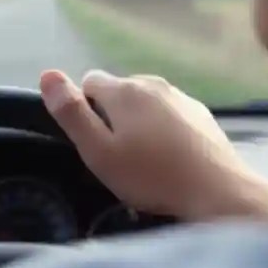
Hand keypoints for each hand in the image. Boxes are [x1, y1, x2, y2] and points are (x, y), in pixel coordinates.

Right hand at [40, 69, 267, 228]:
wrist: (219, 192)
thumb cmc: (152, 177)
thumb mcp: (99, 152)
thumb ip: (72, 114)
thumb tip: (48, 75)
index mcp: (124, 90)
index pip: (88, 82)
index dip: (85, 111)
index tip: (95, 143)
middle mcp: (153, 83)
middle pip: (118, 91)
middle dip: (112, 116)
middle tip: (119, 156)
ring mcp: (181, 97)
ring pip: (145, 103)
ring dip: (138, 123)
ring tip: (146, 161)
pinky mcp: (202, 114)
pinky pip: (169, 115)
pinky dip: (163, 130)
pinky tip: (171, 159)